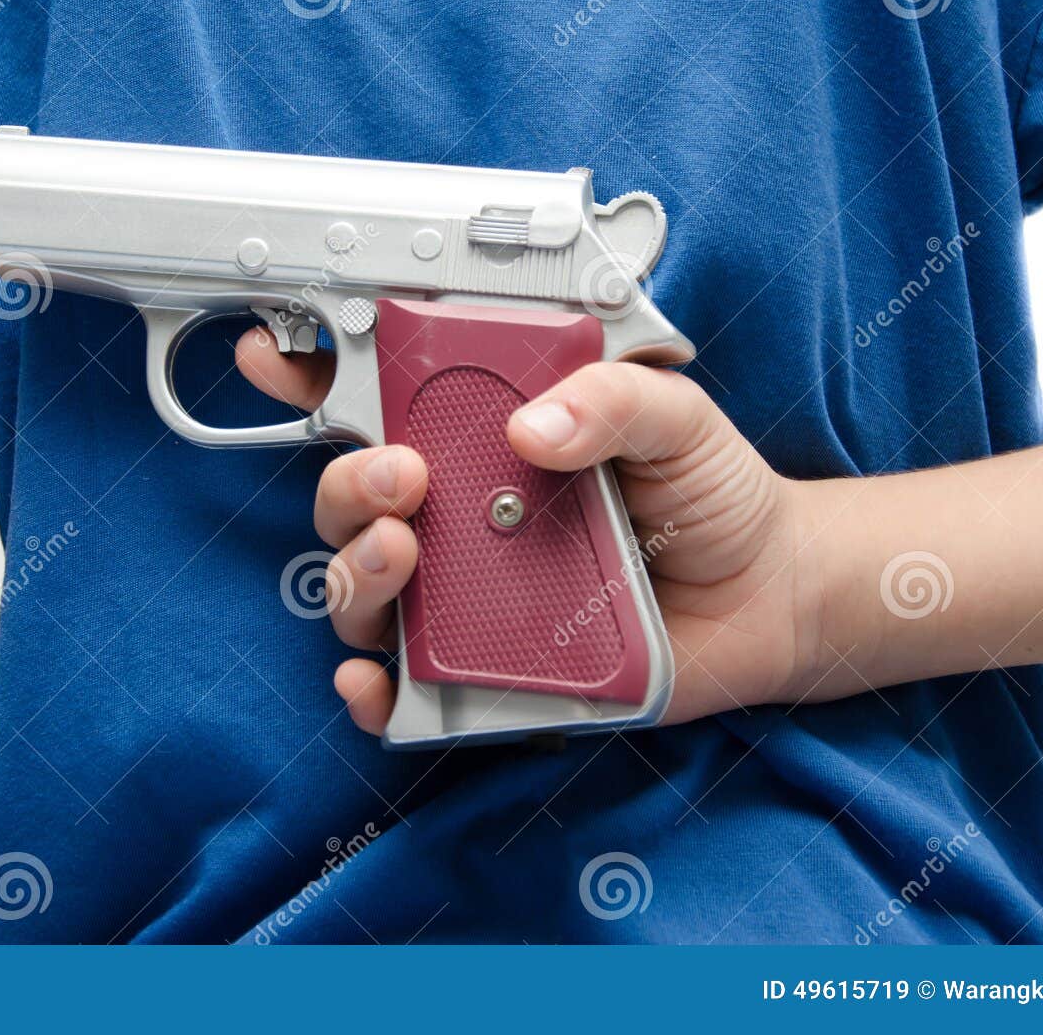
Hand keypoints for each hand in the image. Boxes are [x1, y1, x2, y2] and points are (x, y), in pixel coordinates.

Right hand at [237, 328, 816, 735]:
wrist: (769, 595)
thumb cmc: (715, 496)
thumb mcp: (675, 418)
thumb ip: (614, 399)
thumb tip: (533, 428)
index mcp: (492, 440)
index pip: (388, 405)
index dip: (317, 378)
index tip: (272, 353)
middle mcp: (463, 517)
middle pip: (354, 500)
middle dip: (347, 484)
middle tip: (399, 474)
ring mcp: (469, 594)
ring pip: (362, 587)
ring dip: (357, 570)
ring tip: (407, 552)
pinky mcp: (488, 667)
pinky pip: (403, 686)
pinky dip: (369, 688)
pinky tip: (373, 677)